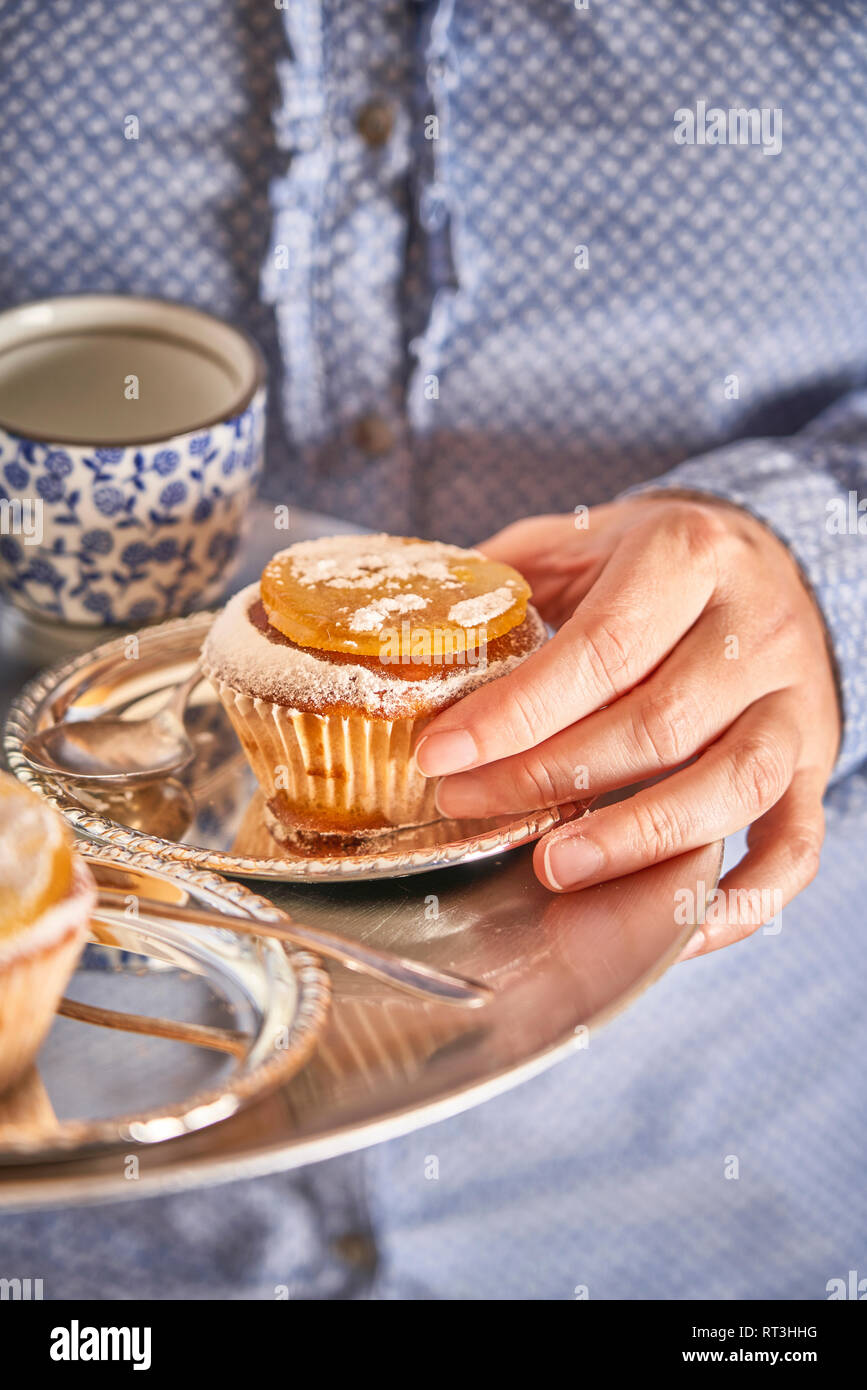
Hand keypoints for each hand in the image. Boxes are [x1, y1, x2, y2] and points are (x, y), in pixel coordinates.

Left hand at [414, 497, 840, 955]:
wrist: (767, 560)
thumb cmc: (649, 562)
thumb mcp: (577, 542)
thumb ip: (503, 584)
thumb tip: (399, 643)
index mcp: (688, 556)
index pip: (601, 648)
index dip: (516, 713)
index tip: (441, 757)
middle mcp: (757, 627)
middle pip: (659, 725)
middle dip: (550, 778)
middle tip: (467, 807)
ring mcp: (796, 701)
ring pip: (735, 785)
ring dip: (638, 841)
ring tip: (552, 870)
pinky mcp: (814, 761)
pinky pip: (797, 846)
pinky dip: (742, 902)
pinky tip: (673, 931)